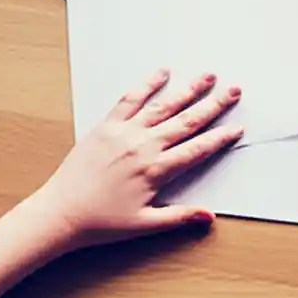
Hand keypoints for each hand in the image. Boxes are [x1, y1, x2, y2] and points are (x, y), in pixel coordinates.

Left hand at [25, 69, 242, 251]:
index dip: (220, 138)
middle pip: (187, 121)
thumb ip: (179, 217)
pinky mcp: (106, 126)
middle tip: (233, 91)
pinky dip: (147, 84)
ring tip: (207, 76)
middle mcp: (143, 146)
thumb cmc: (101, 222)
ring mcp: (124, 133)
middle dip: (214, 105)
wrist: (60, 213)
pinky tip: (162, 73)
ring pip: (164, 106)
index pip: (198, 149)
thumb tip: (209, 216)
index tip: (237, 127)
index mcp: (155, 170)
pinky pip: (130, 99)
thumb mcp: (144, 224)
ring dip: (188, 90)